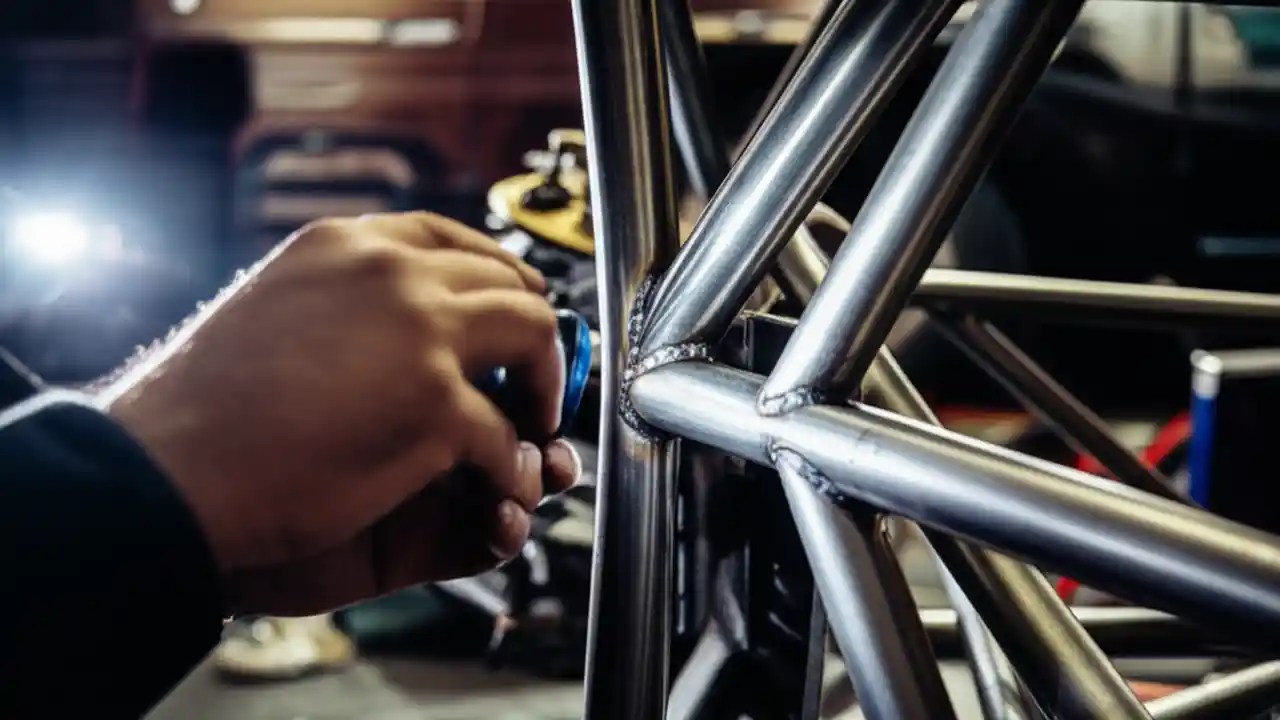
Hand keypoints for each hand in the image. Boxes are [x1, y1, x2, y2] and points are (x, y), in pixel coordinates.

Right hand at [106, 212, 581, 614]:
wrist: (165, 469)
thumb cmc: (202, 409)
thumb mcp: (272, 310)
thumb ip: (339, 303)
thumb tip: (391, 323)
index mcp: (346, 243)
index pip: (449, 238)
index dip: (499, 273)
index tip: (519, 302)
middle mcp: (392, 272)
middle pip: (509, 284)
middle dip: (535, 332)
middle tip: (538, 378)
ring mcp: (421, 333)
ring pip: (533, 338)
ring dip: (545, 387)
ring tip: (534, 425)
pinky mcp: (435, 404)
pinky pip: (507, 435)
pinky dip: (513, 464)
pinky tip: (499, 482)